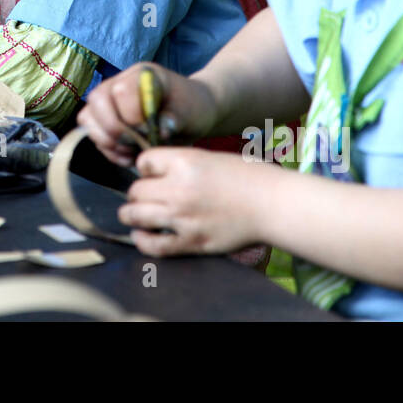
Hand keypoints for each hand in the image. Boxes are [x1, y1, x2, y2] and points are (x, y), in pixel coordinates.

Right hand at [79, 63, 219, 167]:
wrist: (192, 114)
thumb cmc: (192, 107)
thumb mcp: (191, 111)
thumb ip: (175, 118)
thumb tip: (160, 130)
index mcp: (142, 75)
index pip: (121, 91)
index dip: (131, 116)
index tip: (150, 131)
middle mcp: (120, 83)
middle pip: (97, 100)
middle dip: (113, 129)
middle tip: (134, 143)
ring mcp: (110, 101)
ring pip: (88, 118)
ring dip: (107, 141)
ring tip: (131, 151)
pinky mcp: (106, 121)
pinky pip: (93, 135)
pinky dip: (108, 150)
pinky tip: (128, 156)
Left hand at [120, 147, 269, 255]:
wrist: (271, 203)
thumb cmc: (246, 176)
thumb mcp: (209, 157)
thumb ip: (180, 164)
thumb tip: (154, 172)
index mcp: (184, 162)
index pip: (143, 162)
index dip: (145, 168)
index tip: (151, 173)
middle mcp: (178, 188)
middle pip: (135, 190)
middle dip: (137, 193)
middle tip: (144, 196)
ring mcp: (182, 217)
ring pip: (134, 215)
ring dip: (130, 215)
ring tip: (132, 215)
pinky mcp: (191, 241)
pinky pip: (153, 245)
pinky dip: (142, 241)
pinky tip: (141, 236)